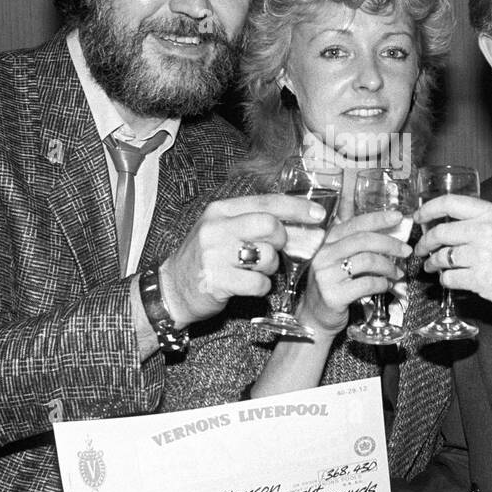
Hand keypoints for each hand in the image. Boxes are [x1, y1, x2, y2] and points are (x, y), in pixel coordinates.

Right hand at [160, 194, 326, 326]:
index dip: (297, 208)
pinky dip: (261, 287)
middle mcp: (216, 228)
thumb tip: (304, 225)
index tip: (319, 215)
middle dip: (282, 240)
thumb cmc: (207, 259)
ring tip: (256, 270)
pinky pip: (258, 283)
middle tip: (276, 250)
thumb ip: (258, 224)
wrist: (172, 289)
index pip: (266, 202)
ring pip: (267, 255)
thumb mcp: (226, 232)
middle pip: (270, 225)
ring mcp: (214, 254)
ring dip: (271, 267)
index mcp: (220, 211)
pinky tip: (248, 285)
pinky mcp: (216, 280)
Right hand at [297, 210, 409, 334]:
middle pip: (363, 240)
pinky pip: (367, 284)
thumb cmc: (331, 285)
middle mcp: (323, 255)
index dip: (378, 218)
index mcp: (325, 242)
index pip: (354, 223)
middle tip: (406, 251)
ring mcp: (326, 275)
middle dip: (390, 244)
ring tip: (397, 273)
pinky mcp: (333, 295)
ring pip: (367, 261)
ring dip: (389, 267)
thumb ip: (353, 241)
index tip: (398, 217)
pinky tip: (386, 286)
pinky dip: (382, 284)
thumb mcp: (337, 258)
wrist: (314, 317)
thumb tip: (382, 224)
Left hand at [415, 195, 491, 317]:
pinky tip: (448, 279)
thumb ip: (481, 221)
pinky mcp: (480, 279)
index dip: (428, 209)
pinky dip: (445, 280)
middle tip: (420, 248)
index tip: (418, 217)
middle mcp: (484, 231)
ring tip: (432, 266)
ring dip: (432, 263)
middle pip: (440, 232)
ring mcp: (481, 255)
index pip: (449, 203)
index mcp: (491, 213)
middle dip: (424, 242)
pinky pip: (449, 278)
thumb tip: (449, 224)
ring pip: (442, 257)